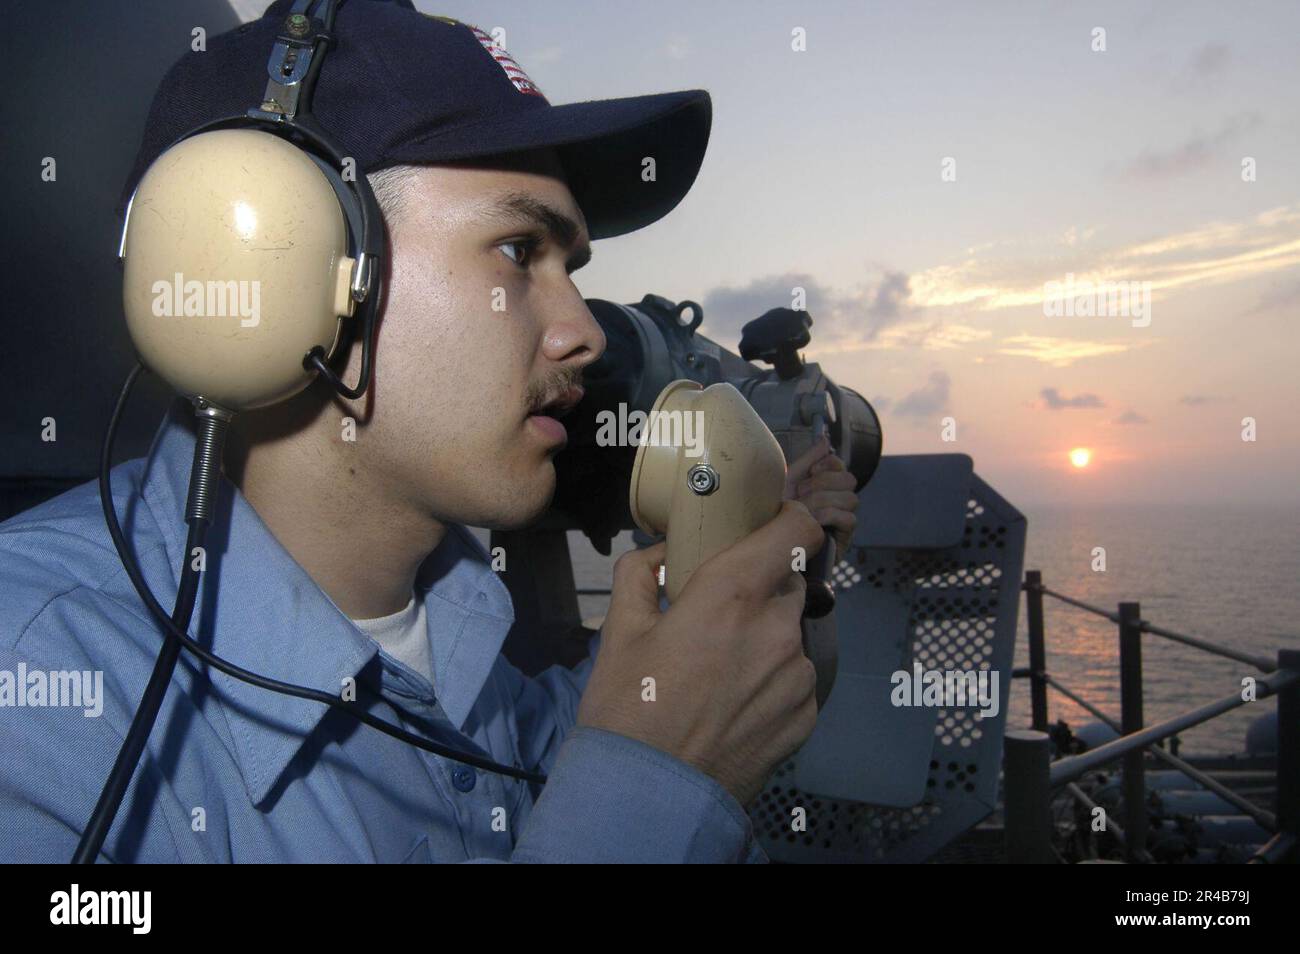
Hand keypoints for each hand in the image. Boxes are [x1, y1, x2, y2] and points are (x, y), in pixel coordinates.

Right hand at [577, 502, 825, 804]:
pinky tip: (735, 702)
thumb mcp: (620, 632)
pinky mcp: (806, 714)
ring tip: (721, 670)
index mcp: (731, 595)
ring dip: (767, 637)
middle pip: (789, 583)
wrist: (650, 796)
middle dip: (761, 589)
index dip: (790, 519)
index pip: (794, 530)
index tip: (773, 524)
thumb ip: (639, 575)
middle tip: (722, 614)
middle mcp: (776, 628)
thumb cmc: (628, 711)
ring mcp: (797, 674)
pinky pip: (796, 677)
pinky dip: (773, 679)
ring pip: (792, 632)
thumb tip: (657, 554)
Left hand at [784, 434, 858, 554]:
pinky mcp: (843, 538)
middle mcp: (836, 500)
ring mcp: (841, 520)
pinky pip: (850, 519)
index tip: (811, 471)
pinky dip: (829, 515)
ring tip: (803, 508)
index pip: (840, 466)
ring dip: (823, 500)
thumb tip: (825, 440)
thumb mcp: (788, 483)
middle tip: (801, 493)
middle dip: (823, 483)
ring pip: (851, 498)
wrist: (768, 545)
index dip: (829, 464)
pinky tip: (813, 520)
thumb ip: (807, 461)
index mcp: (824, 485)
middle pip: (849, 480)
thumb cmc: (776, 514)